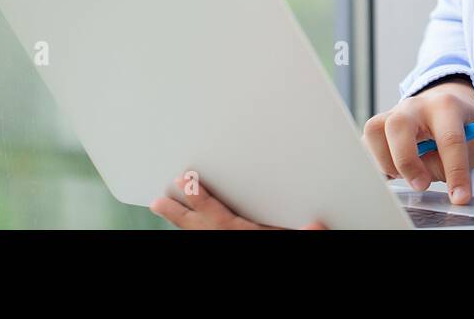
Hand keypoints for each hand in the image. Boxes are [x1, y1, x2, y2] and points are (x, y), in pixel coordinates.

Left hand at [149, 174, 328, 229]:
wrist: (264, 295)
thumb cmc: (277, 240)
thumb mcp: (291, 238)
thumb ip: (305, 232)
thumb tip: (317, 225)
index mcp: (240, 234)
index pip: (216, 215)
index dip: (199, 197)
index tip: (185, 180)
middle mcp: (227, 239)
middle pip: (198, 228)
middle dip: (177, 213)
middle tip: (156, 201)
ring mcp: (223, 244)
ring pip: (198, 233)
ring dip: (181, 221)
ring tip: (163, 206)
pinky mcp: (228, 244)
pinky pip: (205, 235)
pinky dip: (195, 228)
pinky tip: (191, 224)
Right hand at [362, 76, 473, 204]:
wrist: (449, 104)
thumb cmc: (464, 127)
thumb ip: (453, 161)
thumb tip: (423, 176)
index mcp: (446, 106)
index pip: (449, 139)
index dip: (455, 172)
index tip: (459, 197)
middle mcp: (416, 105)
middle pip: (398, 125)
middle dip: (407, 161)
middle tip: (421, 184)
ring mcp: (394, 112)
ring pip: (375, 131)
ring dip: (388, 162)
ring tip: (407, 174)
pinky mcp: (380, 124)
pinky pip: (366, 143)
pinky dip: (377, 162)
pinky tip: (395, 170)